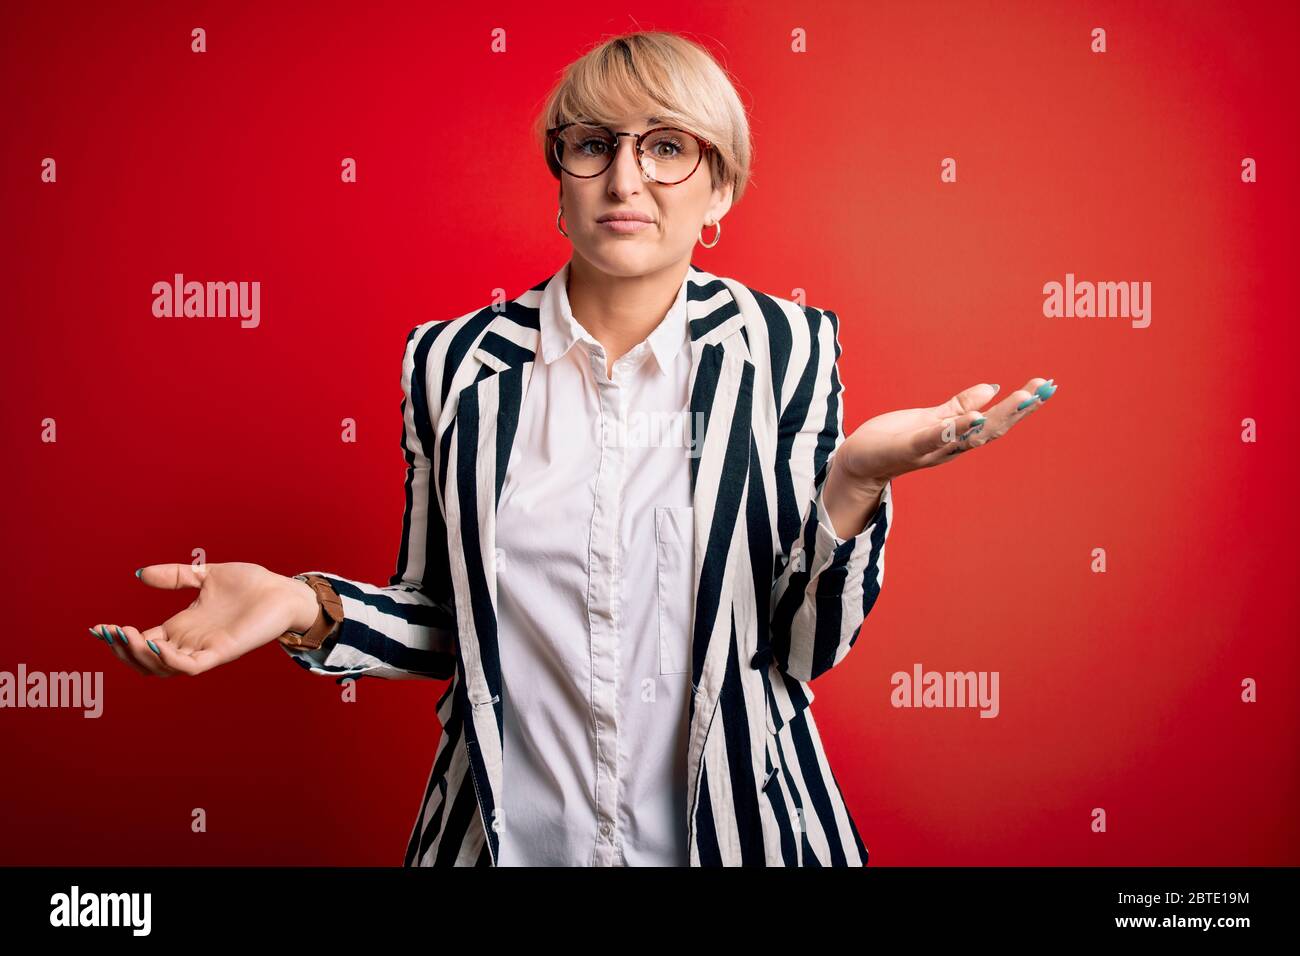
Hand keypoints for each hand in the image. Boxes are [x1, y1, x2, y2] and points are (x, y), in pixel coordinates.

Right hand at [90, 563, 317, 676]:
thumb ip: (175, 576)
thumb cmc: (251, 585)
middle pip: (146, 660)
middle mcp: (191, 642)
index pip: (142, 641)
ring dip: (140, 656)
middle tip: (110, 633)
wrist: (284, 591)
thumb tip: (140, 574)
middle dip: (122, 650)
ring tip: (126, 637)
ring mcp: (205, 649)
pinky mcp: (222, 653)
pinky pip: (189, 667)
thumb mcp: (206, 575)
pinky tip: (154, 645)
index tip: (97, 629)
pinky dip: (169, 660)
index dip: (118, 638)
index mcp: (183, 626)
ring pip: (162, 668)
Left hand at [834, 378, 1057, 484]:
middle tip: (1044, 389)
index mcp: (956, 437)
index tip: (1047, 386)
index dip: (1022, 406)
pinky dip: (954, 429)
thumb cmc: (893, 439)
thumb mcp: (931, 419)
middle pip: (991, 429)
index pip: (995, 420)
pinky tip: (973, 417)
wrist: (858, 461)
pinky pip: (934, 439)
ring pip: (969, 436)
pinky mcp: (907, 448)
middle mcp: (949, 447)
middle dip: (1019, 410)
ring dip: (997, 418)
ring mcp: (930, 449)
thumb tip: (992, 388)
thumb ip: (960, 406)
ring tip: (1022, 398)